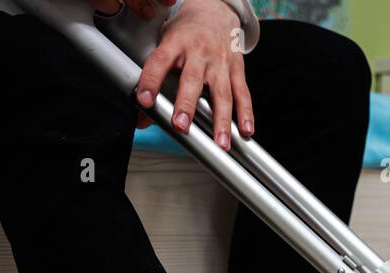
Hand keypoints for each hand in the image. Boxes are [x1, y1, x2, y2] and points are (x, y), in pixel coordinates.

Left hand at [122, 0, 253, 146]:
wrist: (216, 12)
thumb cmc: (187, 32)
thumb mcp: (166, 44)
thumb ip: (155, 78)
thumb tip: (144, 115)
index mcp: (177, 43)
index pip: (160, 61)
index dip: (151, 80)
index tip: (144, 100)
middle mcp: (200, 52)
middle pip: (192, 80)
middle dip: (186, 105)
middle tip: (181, 124)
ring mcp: (221, 62)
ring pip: (221, 93)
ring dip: (221, 120)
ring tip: (220, 143)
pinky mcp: (237, 70)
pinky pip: (242, 93)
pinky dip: (246, 114)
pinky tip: (245, 130)